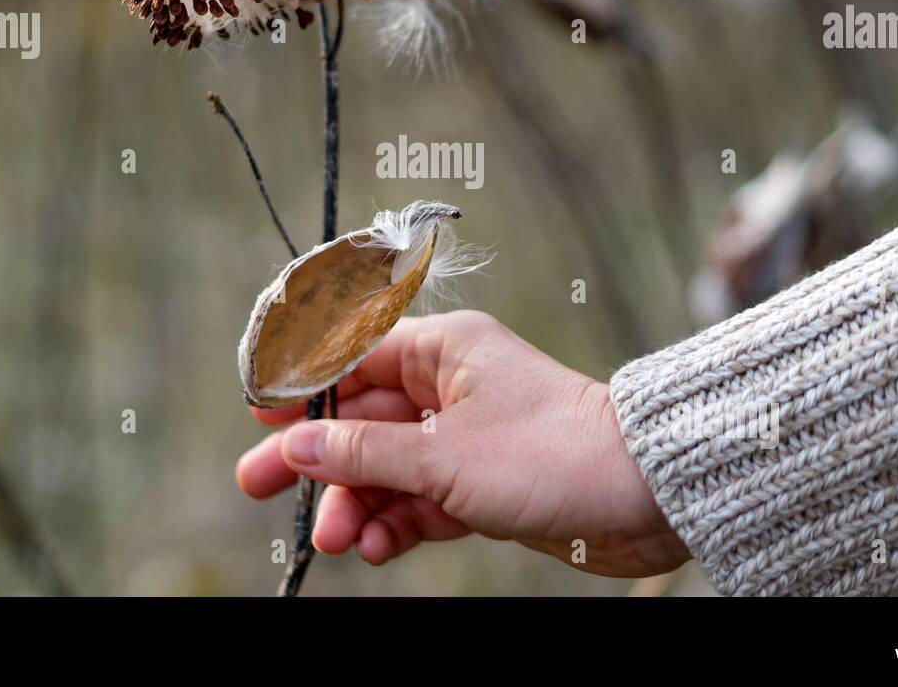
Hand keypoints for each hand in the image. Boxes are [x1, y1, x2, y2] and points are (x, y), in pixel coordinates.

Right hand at [236, 310, 688, 577]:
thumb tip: (296, 447)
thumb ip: (365, 454)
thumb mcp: (443, 455)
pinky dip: (398, 522)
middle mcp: (453, 387)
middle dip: (315, 457)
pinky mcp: (484, 484)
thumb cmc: (550, 452)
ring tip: (336, 539)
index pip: (354, 358)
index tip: (257, 414)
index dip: (303, 388)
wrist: (644, 497)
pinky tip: (375, 547)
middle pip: (363, 418)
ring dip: (357, 501)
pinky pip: (423, 500)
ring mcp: (468, 438)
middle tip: (253, 484)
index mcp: (446, 349)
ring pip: (389, 466)